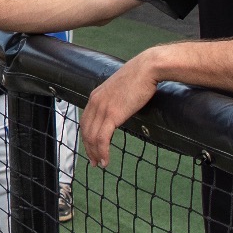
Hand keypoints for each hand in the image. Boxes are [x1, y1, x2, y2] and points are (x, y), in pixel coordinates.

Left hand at [80, 46, 169, 167]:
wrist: (147, 68)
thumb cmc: (140, 77)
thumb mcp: (121, 89)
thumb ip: (116, 99)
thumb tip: (122, 108)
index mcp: (95, 96)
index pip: (85, 121)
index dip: (86, 136)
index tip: (91, 147)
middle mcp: (95, 102)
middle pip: (85, 130)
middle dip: (88, 148)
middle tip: (94, 161)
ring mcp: (102, 108)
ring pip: (92, 137)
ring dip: (95, 153)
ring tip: (100, 164)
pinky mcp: (112, 114)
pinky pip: (102, 138)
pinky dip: (102, 152)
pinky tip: (106, 160)